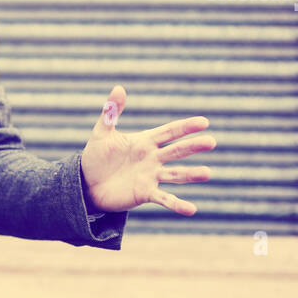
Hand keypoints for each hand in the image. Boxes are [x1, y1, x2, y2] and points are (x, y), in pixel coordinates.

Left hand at [80, 85, 214, 215]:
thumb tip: (118, 88)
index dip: (185, 127)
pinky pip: (164, 199)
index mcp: (145, 142)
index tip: (204, 122)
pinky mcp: (145, 193)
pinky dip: (177, 204)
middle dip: (193, 146)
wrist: (86, 183)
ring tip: (208, 173)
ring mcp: (151, 176)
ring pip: (176, 174)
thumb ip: (111, 112)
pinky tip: (191, 209)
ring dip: (191, 175)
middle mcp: (152, 158)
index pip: (169, 132)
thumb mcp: (102, 133)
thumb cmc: (96, 156)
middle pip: (177, 151)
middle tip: (211, 142)